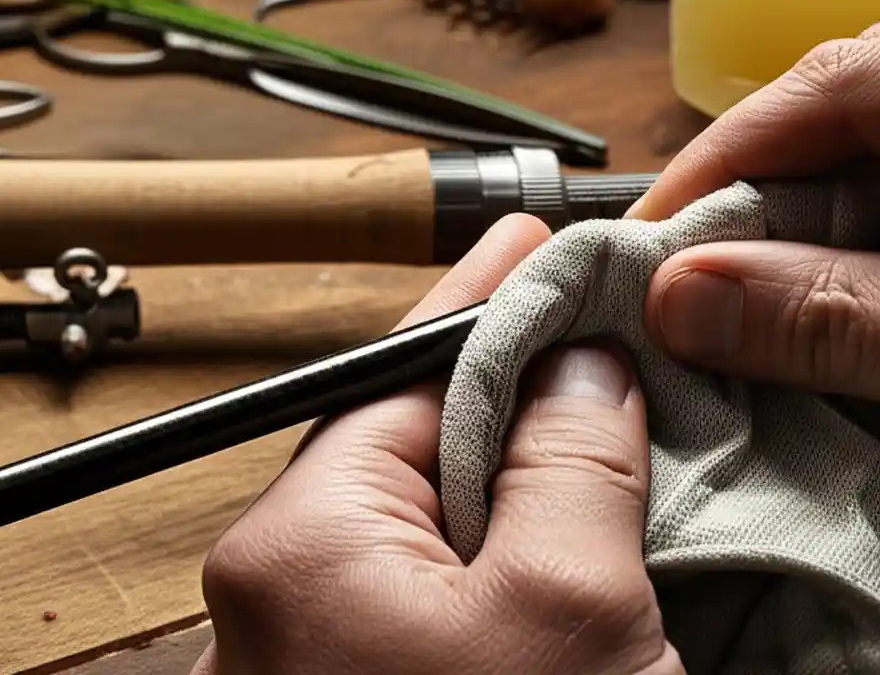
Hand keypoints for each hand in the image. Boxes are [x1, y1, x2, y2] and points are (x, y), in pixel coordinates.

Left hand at [191, 214, 681, 674]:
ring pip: (424, 529)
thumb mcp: (567, 607)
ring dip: (512, 486)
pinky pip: (425, 595)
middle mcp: (278, 595)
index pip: (402, 382)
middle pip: (408, 451)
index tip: (537, 244)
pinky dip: (497, 561)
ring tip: (600, 436)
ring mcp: (307, 651)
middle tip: (597, 339)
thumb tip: (580, 368)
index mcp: (301, 548)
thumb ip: (572, 466)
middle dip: (508, 397)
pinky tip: (562, 543)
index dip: (488, 311)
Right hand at [627, 1, 879, 497]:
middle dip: (768, 201)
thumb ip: (851, 327)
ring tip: (758, 320)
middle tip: (691, 298)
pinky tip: (852, 318)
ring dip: (825, 237)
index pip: (852, 82)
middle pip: (869, 107)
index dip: (726, 159)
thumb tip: (685, 298)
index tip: (644, 244)